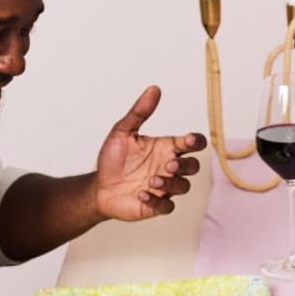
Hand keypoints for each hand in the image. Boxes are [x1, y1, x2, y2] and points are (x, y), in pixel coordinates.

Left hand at [89, 86, 206, 221]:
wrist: (99, 186)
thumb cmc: (113, 159)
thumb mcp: (122, 132)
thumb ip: (139, 112)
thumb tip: (154, 89)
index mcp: (166, 148)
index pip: (192, 144)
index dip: (196, 142)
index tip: (188, 141)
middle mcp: (169, 167)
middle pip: (193, 167)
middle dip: (185, 166)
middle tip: (169, 165)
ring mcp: (164, 188)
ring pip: (183, 187)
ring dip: (171, 184)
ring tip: (152, 181)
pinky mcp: (156, 205)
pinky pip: (167, 207)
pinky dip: (157, 201)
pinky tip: (142, 194)